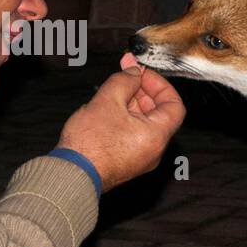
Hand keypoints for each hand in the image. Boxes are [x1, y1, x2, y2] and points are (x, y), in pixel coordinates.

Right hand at [55, 53, 184, 192]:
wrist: (72, 174)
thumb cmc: (89, 145)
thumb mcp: (108, 100)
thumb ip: (124, 80)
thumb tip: (133, 72)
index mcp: (156, 136)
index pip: (174, 104)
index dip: (159, 84)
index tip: (141, 73)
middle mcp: (153, 150)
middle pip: (158, 113)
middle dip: (142, 91)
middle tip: (125, 74)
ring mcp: (140, 159)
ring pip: (144, 124)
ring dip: (131, 103)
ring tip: (111, 91)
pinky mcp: (126, 162)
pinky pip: (132, 135)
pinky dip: (125, 119)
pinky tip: (107, 110)